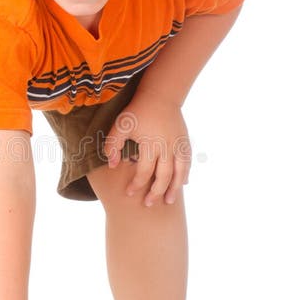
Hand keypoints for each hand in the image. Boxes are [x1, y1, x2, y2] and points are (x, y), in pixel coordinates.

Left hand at [103, 90, 191, 206]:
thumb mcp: (121, 125)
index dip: (136, 184)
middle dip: (156, 192)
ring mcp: (178, 145)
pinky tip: (183, 184)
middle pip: (163, 176)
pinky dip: (185, 174)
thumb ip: (113, 144)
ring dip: (174, 188)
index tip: (129, 193)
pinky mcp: (184, 141)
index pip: (144, 172)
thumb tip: (112, 165)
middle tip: (149, 204)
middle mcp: (166, 147)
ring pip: (179, 172)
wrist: (161, 95)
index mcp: (150, 145)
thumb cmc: (138, 111)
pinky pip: (187, 162)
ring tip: (170, 201)